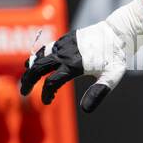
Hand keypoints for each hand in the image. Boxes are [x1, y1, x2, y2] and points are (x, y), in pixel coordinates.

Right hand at [20, 0, 142, 112]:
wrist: (118, 32)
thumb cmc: (116, 56)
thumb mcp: (112, 77)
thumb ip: (98, 92)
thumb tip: (85, 109)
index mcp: (74, 65)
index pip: (51, 82)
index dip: (46, 94)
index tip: (47, 102)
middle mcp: (65, 54)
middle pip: (37, 68)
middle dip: (28, 81)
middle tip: (24, 91)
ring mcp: (64, 44)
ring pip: (39, 56)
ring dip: (30, 68)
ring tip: (27, 77)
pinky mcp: (66, 38)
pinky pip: (46, 47)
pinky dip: (38, 56)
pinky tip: (37, 61)